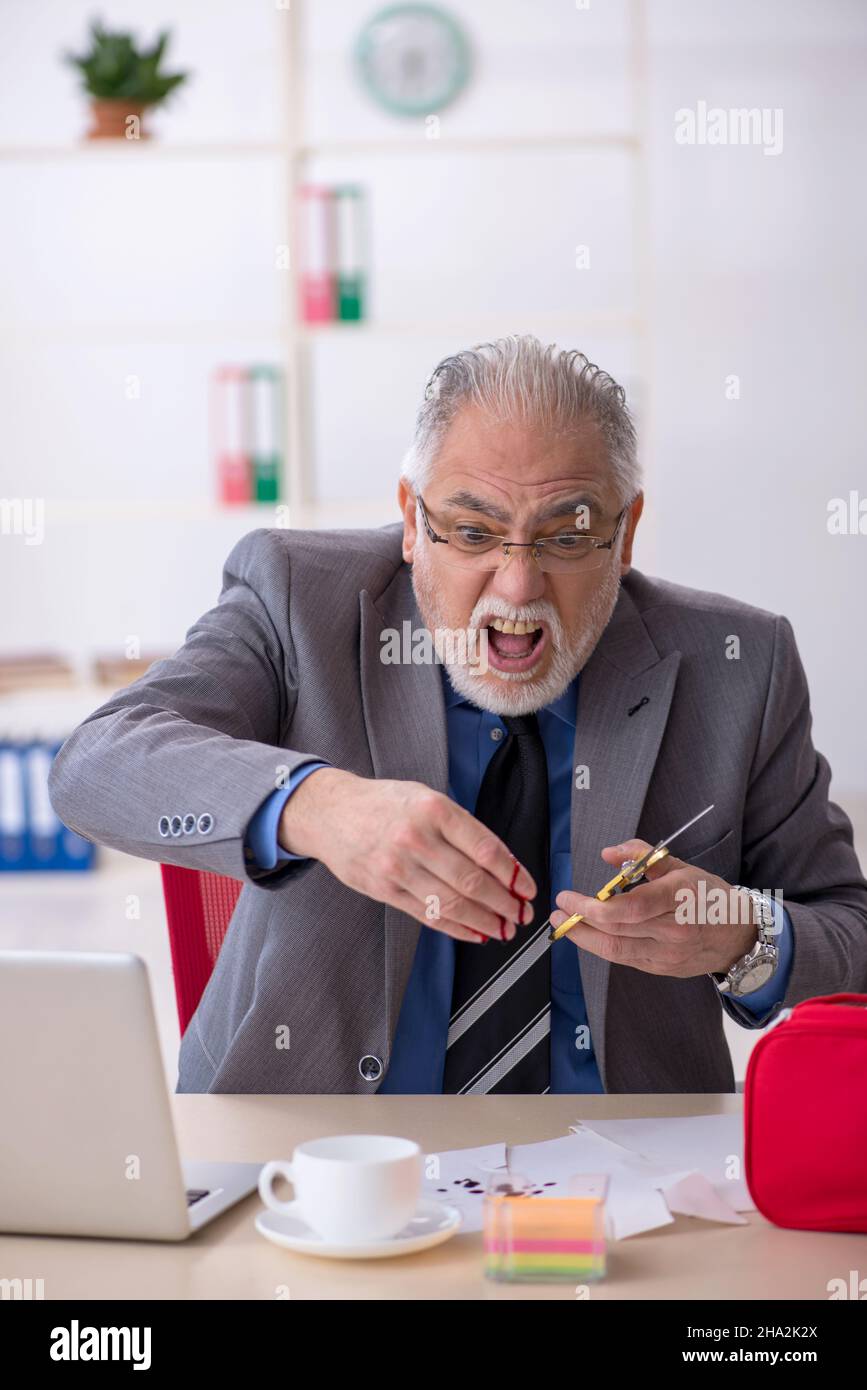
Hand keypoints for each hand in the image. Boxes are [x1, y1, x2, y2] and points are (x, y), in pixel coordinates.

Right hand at [278, 767, 536, 943]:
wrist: (330, 812)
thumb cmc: (383, 803)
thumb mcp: (425, 797)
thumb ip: (460, 827)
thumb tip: (501, 865)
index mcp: (433, 809)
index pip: (484, 848)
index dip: (513, 874)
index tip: (528, 889)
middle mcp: (416, 838)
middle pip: (472, 881)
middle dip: (505, 903)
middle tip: (522, 915)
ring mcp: (398, 867)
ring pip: (452, 903)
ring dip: (485, 921)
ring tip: (504, 929)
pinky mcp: (384, 890)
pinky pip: (427, 915)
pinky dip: (456, 928)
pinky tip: (474, 932)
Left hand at [548, 838, 757, 977]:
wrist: (738, 935)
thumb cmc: (708, 896)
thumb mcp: (680, 866)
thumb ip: (641, 855)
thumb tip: (608, 853)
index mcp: (680, 898)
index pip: (629, 908)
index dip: (592, 906)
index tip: (568, 897)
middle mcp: (675, 929)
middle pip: (617, 931)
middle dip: (580, 921)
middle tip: (558, 910)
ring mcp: (669, 953)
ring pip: (616, 950)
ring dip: (584, 939)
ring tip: (564, 925)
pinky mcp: (663, 968)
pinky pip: (626, 959)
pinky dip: (603, 947)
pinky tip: (590, 936)